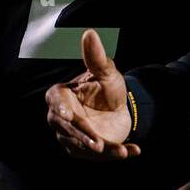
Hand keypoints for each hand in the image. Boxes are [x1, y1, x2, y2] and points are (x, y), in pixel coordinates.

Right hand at [45, 28, 139, 159]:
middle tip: (98, 143)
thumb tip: (89, 33)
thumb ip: (96, 57)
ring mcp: (70, 136)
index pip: (55, 103)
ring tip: (121, 152)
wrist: (121, 109)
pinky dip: (116, 153)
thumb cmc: (107, 88)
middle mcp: (61, 119)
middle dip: (83, 137)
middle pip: (68, 129)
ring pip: (83, 146)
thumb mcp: (106, 73)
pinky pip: (99, 156)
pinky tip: (133, 151)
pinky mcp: (84, 150)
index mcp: (60, 96)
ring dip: (102, 151)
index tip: (69, 115)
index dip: (61, 110)